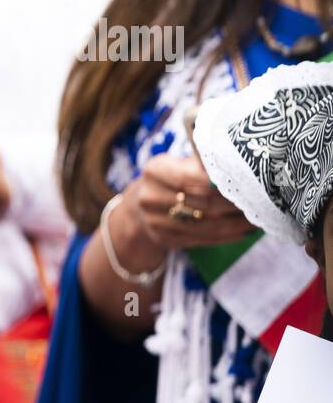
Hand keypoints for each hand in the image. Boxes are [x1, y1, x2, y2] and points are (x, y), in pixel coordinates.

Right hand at [129, 155, 255, 250]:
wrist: (139, 205)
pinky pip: (202, 239)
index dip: (224, 182)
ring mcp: (155, 221)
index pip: (195, 177)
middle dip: (236, 204)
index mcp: (155, 170)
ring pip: (206, 224)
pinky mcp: (164, 239)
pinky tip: (244, 231)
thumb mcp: (178, 163)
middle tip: (263, 202)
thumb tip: (245, 165)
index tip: (251, 182)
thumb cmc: (171, 178)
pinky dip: (227, 236)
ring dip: (237, 224)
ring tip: (259, 218)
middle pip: (203, 203)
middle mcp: (150, 197)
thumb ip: (203, 163)